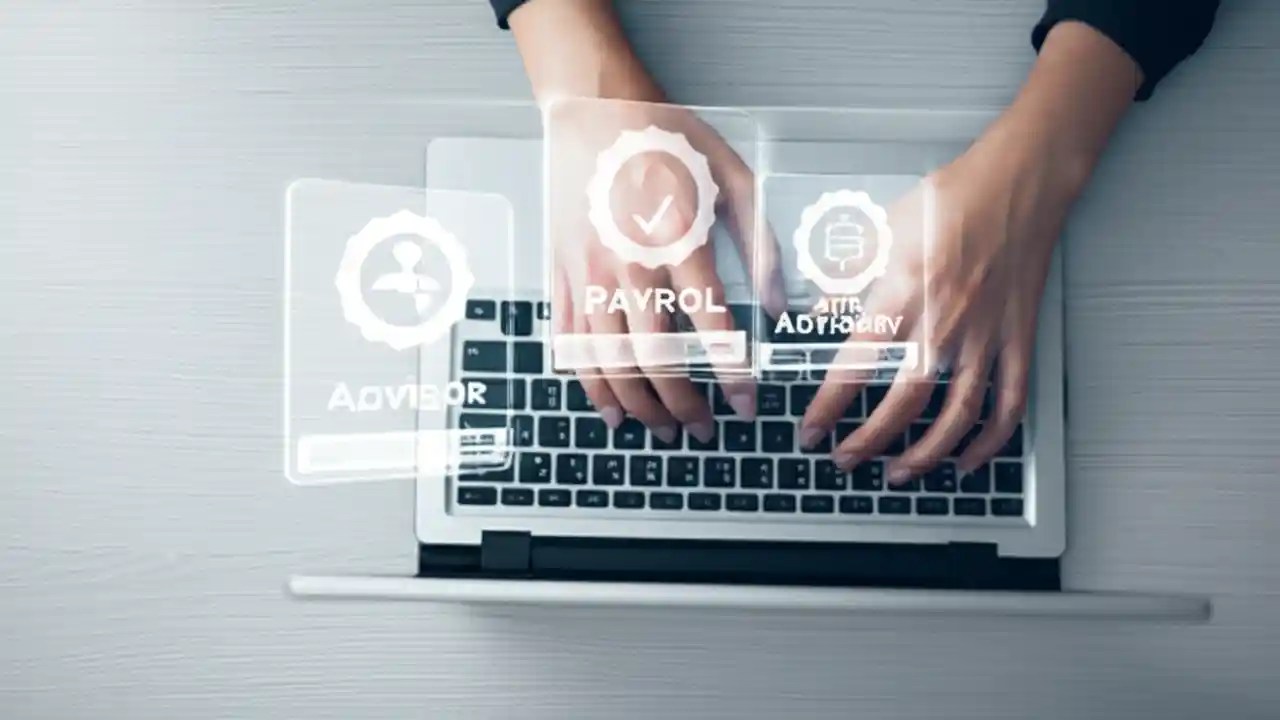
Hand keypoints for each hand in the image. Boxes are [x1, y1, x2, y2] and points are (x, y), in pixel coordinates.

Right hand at [511, 0, 782, 440]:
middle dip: (682, 407)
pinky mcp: (562, 275)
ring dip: (639, 407)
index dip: (731, 374)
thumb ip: (759, 243)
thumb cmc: (664, 136)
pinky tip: (612, 411)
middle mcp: (629, 263)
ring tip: (663, 432)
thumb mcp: (732, 175)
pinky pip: (571, 346)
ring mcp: (589, 273)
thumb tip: (776, 306)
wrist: (591, 108)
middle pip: (655, 359)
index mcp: (677, 239)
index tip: (747, 404)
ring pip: (609, 363)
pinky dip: (590, 386)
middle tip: (704, 431)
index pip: (710, 326)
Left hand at [800, 129, 1064, 480]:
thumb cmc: (950, 201)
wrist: (1018, 183)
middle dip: (869, 443)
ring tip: (897, 473)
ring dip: (925, 454)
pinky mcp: (1018, 341)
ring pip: (957, 415)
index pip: (855, 366)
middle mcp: (944, 321)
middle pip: (904, 403)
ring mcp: (986, 336)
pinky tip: (967, 460)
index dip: (828, 407)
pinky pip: (1009, 404)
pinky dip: (990, 441)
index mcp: (902, 293)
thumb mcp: (878, 231)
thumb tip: (816, 315)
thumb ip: (843, 278)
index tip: (810, 432)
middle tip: (844, 461)